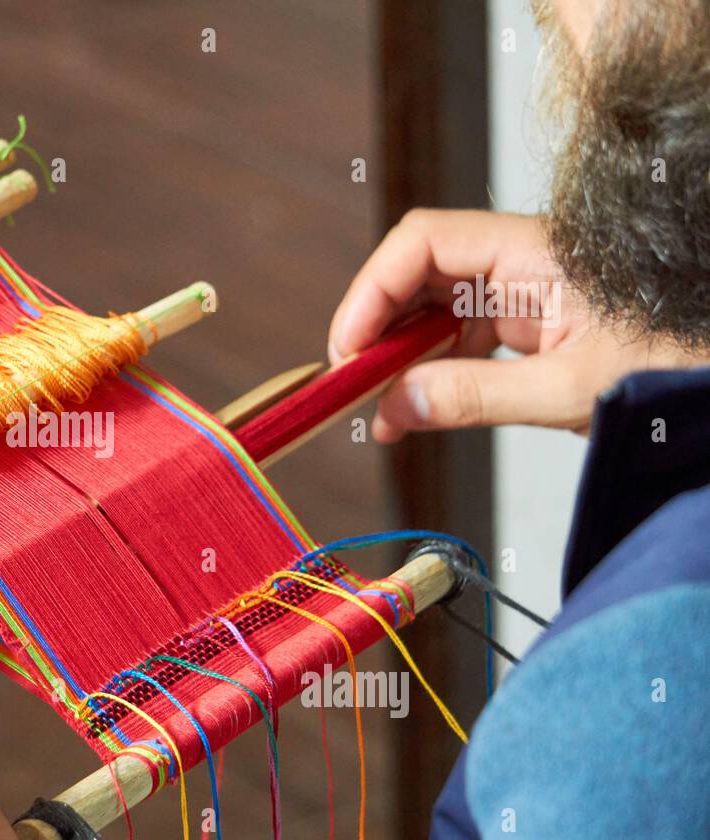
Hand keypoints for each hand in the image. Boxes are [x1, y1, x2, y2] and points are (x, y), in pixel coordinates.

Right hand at [328, 209, 696, 440]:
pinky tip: (412, 410)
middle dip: (376, 326)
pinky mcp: (528, 324)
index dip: (372, 291)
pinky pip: (459, 337)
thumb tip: (395, 408)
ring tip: (379, 410)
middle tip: (351, 385)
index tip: (348, 351)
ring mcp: (524, 291)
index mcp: (535, 251)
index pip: (424, 242)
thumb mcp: (573, 390)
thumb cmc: (679, 362)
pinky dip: (428, 372)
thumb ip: (476, 397)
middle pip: (418, 271)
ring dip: (397, 355)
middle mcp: (522, 261)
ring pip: (433, 307)